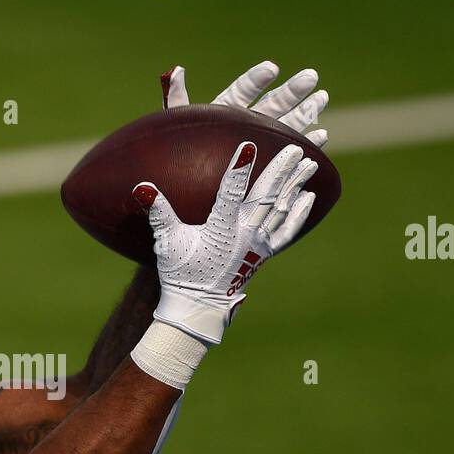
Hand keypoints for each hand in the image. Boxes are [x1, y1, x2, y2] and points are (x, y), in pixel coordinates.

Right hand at [133, 141, 316, 343]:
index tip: (248, 146)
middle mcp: (244, 235)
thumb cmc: (181, 272)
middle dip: (282, 171)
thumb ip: (158, 213)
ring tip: (310, 163)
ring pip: (282, 210)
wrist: (199, 306)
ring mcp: (257, 244)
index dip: (239, 169)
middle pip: (267, 197)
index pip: (231, 194)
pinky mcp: (264, 253)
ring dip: (296, 185)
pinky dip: (299, 213)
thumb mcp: (167, 242)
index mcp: (220, 229)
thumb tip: (142, 188)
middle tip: (297, 147)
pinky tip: (307, 196)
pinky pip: (287, 231)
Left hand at [162, 61, 329, 147]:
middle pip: (272, 103)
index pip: (243, 90)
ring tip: (322, 98)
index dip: (257, 80)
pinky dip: (306, 143)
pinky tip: (321, 134)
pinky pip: (289, 150)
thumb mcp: (175, 125)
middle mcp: (245, 123)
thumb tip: (176, 69)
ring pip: (286, 123)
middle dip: (292, 91)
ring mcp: (258, 142)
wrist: (183, 192)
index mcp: (224, 111)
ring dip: (305, 111)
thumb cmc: (174, 157)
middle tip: (311, 77)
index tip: (272, 69)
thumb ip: (177, 97)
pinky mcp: (268, 162)